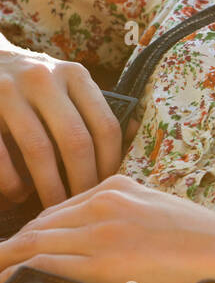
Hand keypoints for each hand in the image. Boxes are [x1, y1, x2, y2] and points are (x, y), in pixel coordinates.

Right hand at [0, 43, 122, 208]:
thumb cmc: (35, 84)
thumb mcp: (67, 84)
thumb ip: (93, 108)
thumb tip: (134, 135)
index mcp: (74, 75)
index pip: (105, 125)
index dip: (110, 163)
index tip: (106, 187)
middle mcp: (44, 78)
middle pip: (75, 140)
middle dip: (82, 181)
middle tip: (82, 205)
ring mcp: (10, 90)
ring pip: (38, 150)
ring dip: (48, 187)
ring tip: (53, 208)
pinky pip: (1, 154)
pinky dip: (12, 181)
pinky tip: (19, 194)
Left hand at [0, 173, 214, 282]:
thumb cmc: (206, 246)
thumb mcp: (162, 215)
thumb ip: (130, 220)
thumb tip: (113, 247)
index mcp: (117, 186)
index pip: (57, 210)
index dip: (32, 235)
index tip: (17, 255)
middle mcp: (102, 200)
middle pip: (38, 224)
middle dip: (11, 249)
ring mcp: (99, 229)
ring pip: (31, 242)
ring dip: (5, 262)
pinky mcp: (99, 261)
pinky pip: (40, 265)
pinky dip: (15, 275)